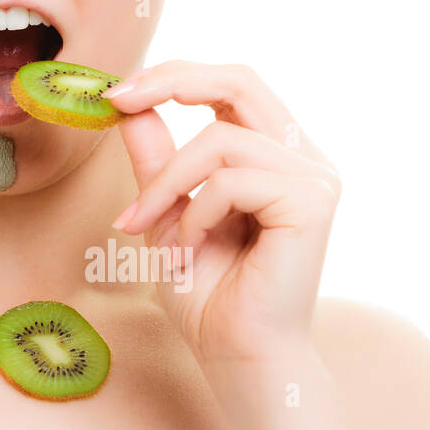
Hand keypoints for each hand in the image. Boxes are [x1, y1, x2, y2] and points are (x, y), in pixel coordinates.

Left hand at [104, 61, 341, 366]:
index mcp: (275, 153)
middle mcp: (302, 157)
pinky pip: (230, 181)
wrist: (234, 354)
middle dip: (171, 81)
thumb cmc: (207, 292)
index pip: (232, 83)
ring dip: (166, 184)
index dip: (175, 74)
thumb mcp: (166, 209)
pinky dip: (194, 215)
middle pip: (240, 79)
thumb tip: (128, 103)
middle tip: (118, 100)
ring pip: (219, 140)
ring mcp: (313, 178)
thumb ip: (155, 156)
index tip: (116, 92)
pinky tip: (186, 252)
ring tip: (147, 229)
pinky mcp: (312, 203)